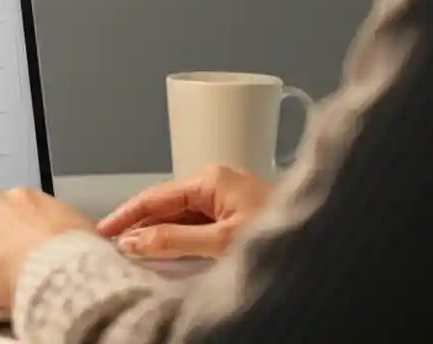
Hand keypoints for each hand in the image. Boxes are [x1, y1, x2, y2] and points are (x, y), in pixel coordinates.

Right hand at [97, 165, 271, 258]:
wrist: (329, 243)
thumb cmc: (281, 234)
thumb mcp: (221, 241)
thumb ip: (173, 240)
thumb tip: (133, 241)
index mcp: (212, 179)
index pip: (155, 196)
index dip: (126, 214)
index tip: (103, 230)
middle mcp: (218, 183)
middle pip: (167, 205)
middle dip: (140, 225)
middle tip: (112, 245)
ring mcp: (229, 199)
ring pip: (182, 216)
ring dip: (159, 234)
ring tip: (133, 252)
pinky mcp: (238, 215)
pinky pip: (199, 224)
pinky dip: (180, 238)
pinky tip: (167, 252)